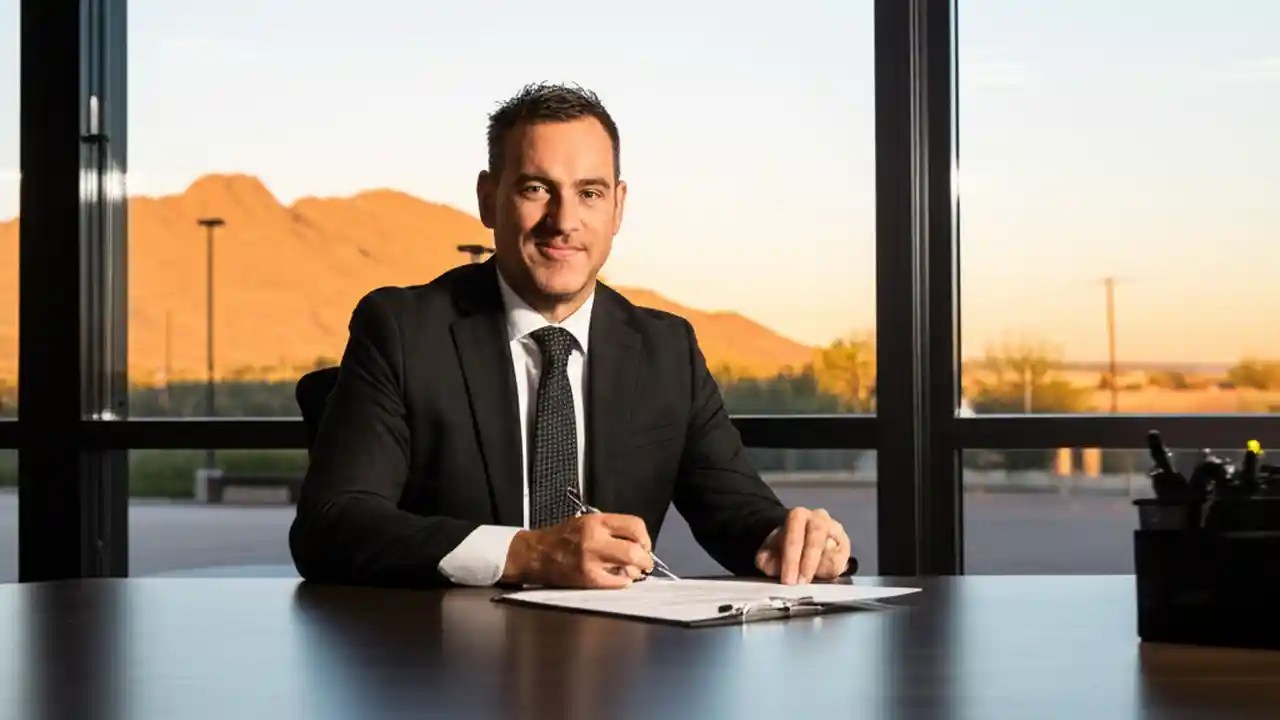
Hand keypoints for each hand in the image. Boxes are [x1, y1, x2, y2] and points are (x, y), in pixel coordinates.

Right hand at [501, 513, 654, 587]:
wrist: (535, 554)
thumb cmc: (561, 537)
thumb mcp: (586, 522)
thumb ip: (611, 529)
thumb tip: (637, 542)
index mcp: (596, 522)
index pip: (634, 525)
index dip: (645, 537)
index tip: (644, 544)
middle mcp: (595, 540)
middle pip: (635, 550)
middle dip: (645, 558)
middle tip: (645, 562)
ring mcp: (591, 561)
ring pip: (629, 569)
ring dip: (635, 572)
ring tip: (631, 571)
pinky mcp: (588, 579)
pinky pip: (617, 583)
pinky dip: (623, 581)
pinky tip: (618, 578)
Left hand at [754, 507, 850, 584]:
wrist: (801, 540)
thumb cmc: (785, 545)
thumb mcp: (770, 552)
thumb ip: (767, 559)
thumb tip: (772, 567)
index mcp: (798, 516)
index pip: (795, 534)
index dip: (791, 559)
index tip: (788, 580)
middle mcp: (819, 519)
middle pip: (816, 541)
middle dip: (807, 565)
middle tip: (800, 584)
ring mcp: (835, 530)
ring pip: (832, 554)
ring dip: (819, 571)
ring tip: (808, 581)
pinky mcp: (845, 545)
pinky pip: (842, 563)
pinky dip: (829, 573)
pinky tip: (819, 576)